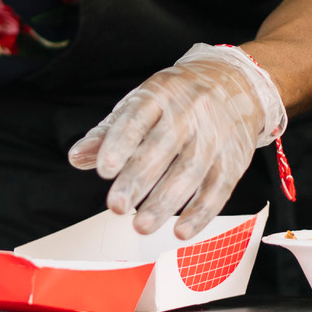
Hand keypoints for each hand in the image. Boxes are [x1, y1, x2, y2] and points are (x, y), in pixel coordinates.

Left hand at [68, 43, 287, 238]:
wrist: (234, 80)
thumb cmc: (177, 97)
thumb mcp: (140, 102)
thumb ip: (108, 132)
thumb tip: (77, 157)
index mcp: (159, 94)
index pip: (137, 119)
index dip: (119, 144)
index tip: (104, 169)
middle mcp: (189, 112)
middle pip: (162, 148)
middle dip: (138, 179)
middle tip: (116, 206)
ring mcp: (214, 135)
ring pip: (189, 171)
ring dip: (165, 202)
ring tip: (140, 224)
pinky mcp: (234, 158)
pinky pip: (218, 189)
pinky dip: (200, 213)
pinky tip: (181, 230)